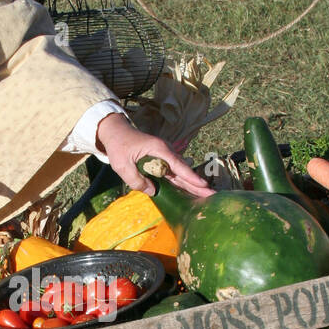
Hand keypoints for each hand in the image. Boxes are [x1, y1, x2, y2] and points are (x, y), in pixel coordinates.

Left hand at [96, 114, 213, 197]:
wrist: (117, 132)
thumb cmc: (119, 146)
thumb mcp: (122, 165)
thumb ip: (136, 180)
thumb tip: (153, 191)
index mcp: (159, 149)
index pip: (177, 165)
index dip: (190, 177)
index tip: (203, 185)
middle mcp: (166, 152)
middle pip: (184, 170)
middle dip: (197, 184)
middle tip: (212, 195)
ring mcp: (165, 156)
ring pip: (181, 173)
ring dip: (192, 184)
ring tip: (206, 195)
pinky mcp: (162, 161)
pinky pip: (174, 174)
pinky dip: (182, 182)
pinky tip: (191, 191)